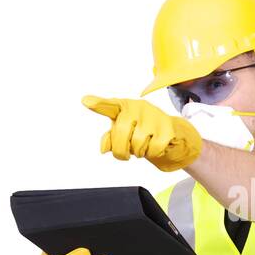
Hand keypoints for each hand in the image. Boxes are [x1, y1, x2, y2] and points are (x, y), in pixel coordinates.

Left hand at [82, 95, 201, 171]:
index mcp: (122, 107)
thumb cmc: (138, 130)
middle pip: (120, 134)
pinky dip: (151, 154)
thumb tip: (103, 148)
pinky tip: (154, 145)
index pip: (108, 106)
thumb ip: (109, 139)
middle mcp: (137, 107)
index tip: (85, 101)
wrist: (169, 132)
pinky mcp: (167, 127)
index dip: (98, 104)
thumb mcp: (120, 133)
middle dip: (120, 150)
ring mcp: (153, 115)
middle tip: (125, 153)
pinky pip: (153, 149)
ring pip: (137, 144)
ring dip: (137, 152)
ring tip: (142, 145)